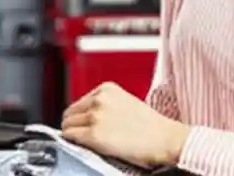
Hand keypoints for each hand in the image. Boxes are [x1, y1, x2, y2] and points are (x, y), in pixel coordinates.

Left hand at [61, 82, 188, 168]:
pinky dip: (72, 141)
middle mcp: (99, 100)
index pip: (79, 101)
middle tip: (81, 134)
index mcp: (107, 89)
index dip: (80, 115)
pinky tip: (82, 145)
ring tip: (84, 140)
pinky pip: (70, 136)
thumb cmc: (152, 127)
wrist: (165, 140)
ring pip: (67, 124)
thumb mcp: (126, 103)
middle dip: (74, 123)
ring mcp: (96, 117)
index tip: (83, 123)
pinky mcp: (94, 135)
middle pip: (70, 112)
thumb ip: (106, 104)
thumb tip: (88, 115)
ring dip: (73, 133)